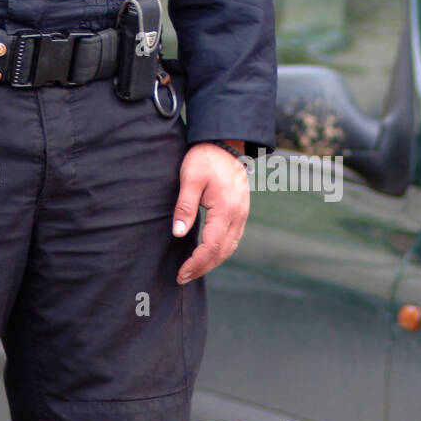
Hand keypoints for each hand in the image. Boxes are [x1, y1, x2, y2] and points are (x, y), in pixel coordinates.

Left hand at [172, 142, 248, 282]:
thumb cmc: (205, 158)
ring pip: (230, 248)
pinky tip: (207, 254)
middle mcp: (238, 215)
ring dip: (212, 262)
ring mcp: (242, 214)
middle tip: (182, 277)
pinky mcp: (241, 212)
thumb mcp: (190, 178)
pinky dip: (220, 251)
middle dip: (202, 267)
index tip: (181, 272)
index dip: (196, 262)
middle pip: (222, 252)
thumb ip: (185, 206)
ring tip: (192, 270)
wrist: (225, 143)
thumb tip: (177, 233)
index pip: (211, 245)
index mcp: (226, 208)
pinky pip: (232, 239)